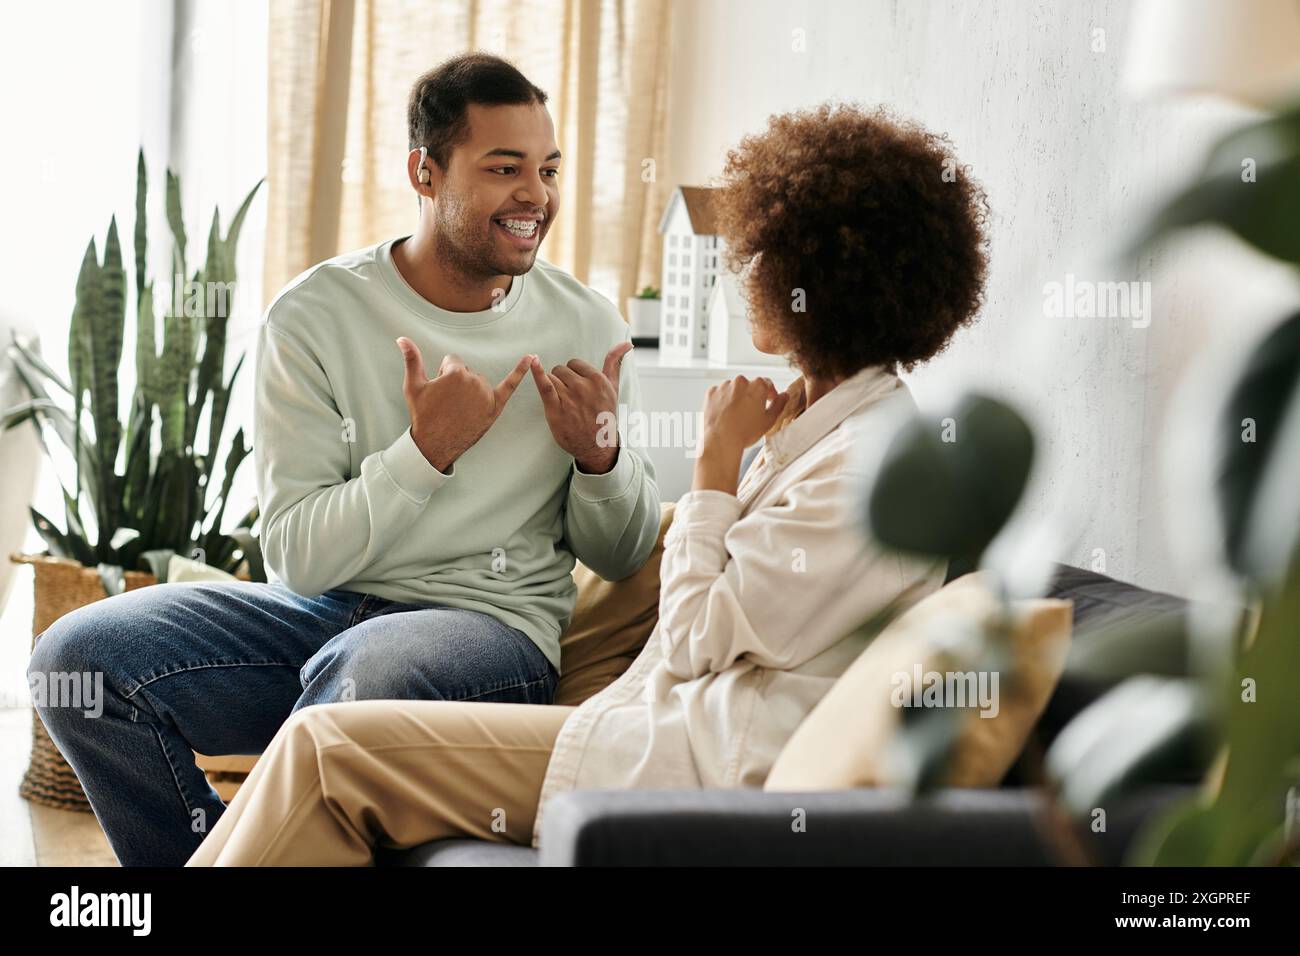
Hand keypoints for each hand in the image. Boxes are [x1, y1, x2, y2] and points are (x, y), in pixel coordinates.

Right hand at [397, 337, 531, 472]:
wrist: (435, 444)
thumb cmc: (423, 415)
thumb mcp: (413, 386)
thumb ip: (411, 359)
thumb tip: (401, 338)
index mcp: (456, 373)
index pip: (453, 362)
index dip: (443, 375)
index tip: (439, 392)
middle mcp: (474, 381)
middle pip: (467, 372)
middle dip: (457, 384)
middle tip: (448, 404)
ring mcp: (486, 394)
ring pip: (480, 382)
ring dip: (471, 391)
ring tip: (459, 410)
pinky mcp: (495, 407)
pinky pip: (510, 386)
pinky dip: (520, 372)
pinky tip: (531, 359)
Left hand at [530, 341, 631, 473]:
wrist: (596, 445)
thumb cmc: (604, 414)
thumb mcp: (613, 388)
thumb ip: (615, 363)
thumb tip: (627, 343)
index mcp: (598, 380)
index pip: (575, 363)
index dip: (574, 374)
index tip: (578, 387)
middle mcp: (584, 387)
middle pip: (561, 369)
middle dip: (563, 380)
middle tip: (571, 397)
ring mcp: (569, 398)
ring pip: (552, 378)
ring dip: (554, 387)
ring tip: (563, 402)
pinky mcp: (555, 409)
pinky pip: (544, 385)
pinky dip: (537, 373)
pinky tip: (532, 361)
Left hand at [692, 375, 788, 493]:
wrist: (721, 440)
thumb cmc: (745, 432)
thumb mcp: (769, 420)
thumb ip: (779, 405)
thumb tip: (785, 396)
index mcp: (757, 386)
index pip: (767, 384)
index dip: (769, 394)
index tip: (768, 401)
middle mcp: (740, 381)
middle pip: (749, 386)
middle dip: (751, 396)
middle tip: (750, 413)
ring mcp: (724, 386)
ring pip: (733, 389)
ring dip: (736, 398)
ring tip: (735, 416)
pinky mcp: (711, 392)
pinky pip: (719, 394)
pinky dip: (722, 401)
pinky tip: (724, 414)